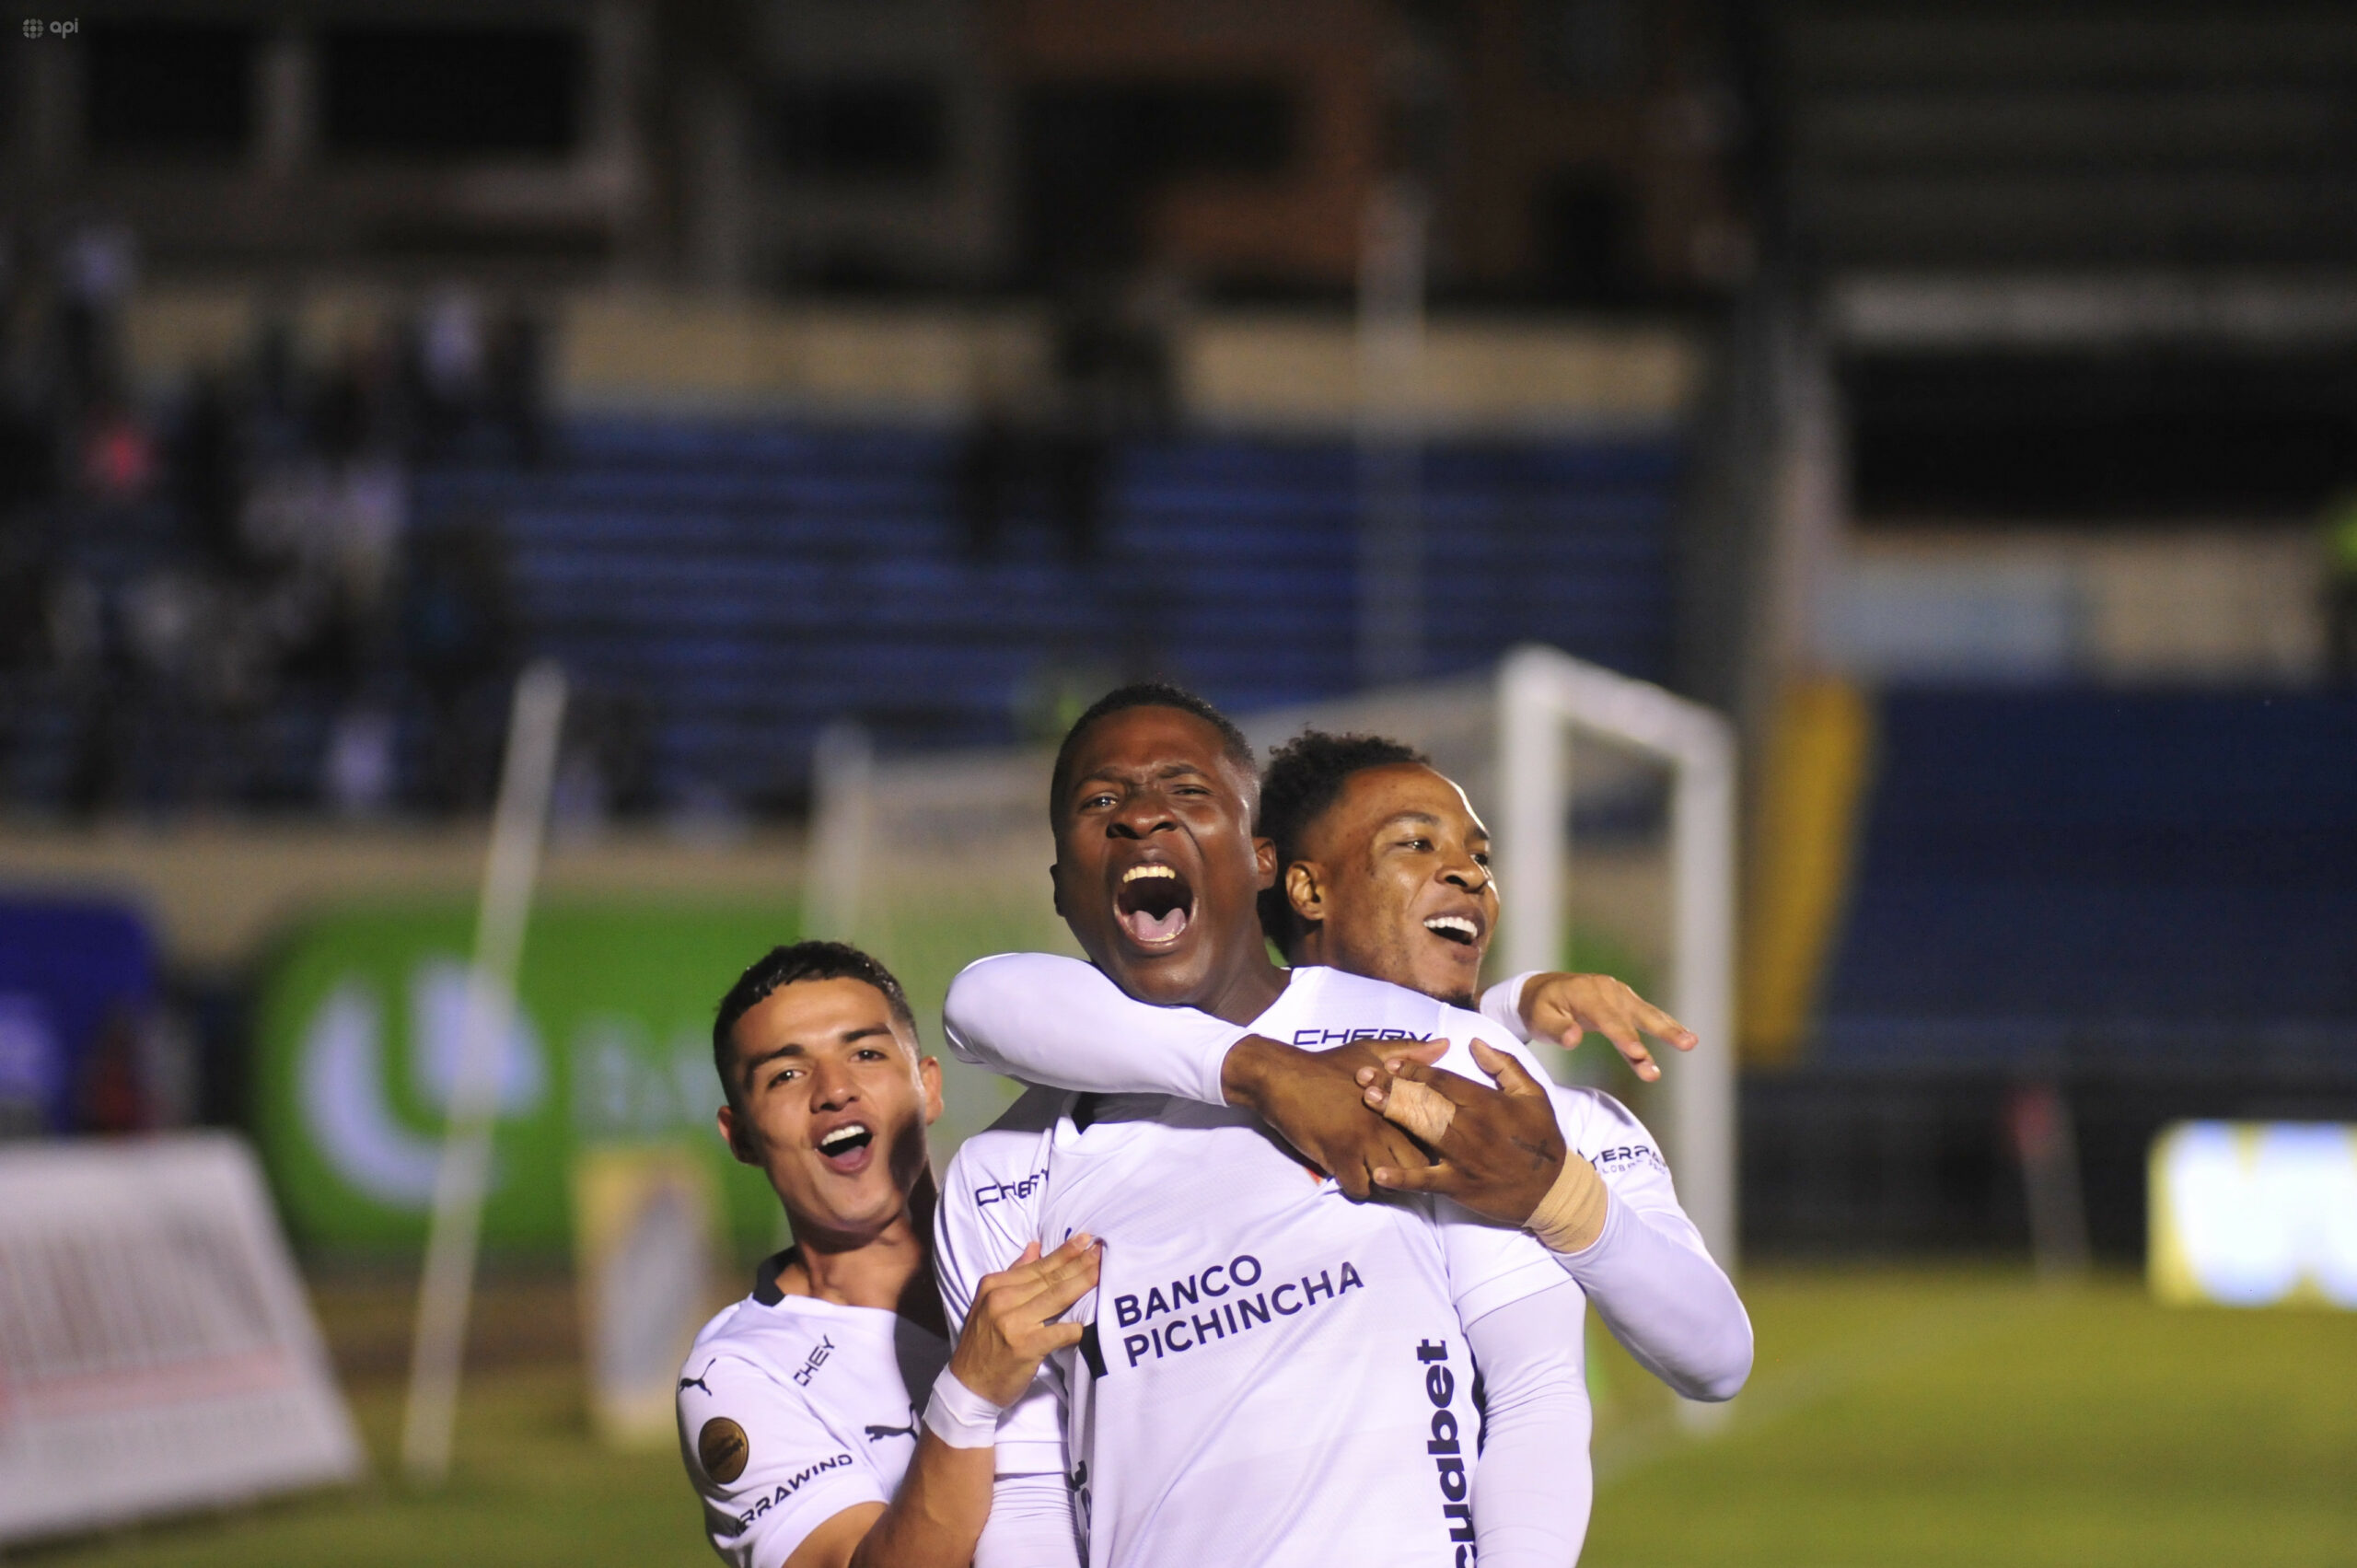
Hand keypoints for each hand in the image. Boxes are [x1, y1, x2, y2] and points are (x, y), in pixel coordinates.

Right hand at [948, 1234, 1100, 1407]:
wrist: (968, 1386)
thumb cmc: (982, 1345)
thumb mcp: (988, 1303)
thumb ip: (1014, 1274)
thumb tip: (1035, 1246)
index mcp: (993, 1285)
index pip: (1037, 1266)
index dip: (1064, 1252)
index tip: (1086, 1239)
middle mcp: (1001, 1299)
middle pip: (1050, 1277)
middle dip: (1079, 1262)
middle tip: (1101, 1249)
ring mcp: (1013, 1322)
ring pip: (1057, 1297)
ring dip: (1083, 1283)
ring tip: (1102, 1271)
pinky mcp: (1025, 1346)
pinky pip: (1059, 1332)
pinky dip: (1076, 1327)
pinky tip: (1090, 1322)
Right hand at [1222, 1033, 1446, 1199]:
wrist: (1282, 1076)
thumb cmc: (1327, 1064)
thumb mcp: (1370, 1050)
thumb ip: (1409, 1052)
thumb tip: (1445, 1045)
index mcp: (1397, 1097)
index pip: (1431, 1131)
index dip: (1428, 1145)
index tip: (1417, 1146)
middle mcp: (1386, 1120)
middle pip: (1417, 1164)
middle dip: (1410, 1172)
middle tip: (1395, 1167)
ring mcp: (1363, 1140)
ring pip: (1391, 1180)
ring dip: (1384, 1183)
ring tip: (1373, 1172)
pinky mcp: (1339, 1155)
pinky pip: (1361, 1189)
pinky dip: (1358, 1188)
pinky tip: (1350, 1174)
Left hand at [1357, 1040, 1567, 1226]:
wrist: (1553, 1190)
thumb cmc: (1541, 1138)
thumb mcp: (1533, 1094)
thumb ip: (1504, 1066)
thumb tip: (1474, 1043)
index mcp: (1487, 1103)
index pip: (1444, 1080)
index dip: (1416, 1068)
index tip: (1391, 1061)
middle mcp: (1472, 1127)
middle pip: (1426, 1101)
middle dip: (1394, 1087)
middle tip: (1363, 1076)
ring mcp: (1463, 1158)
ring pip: (1422, 1132)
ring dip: (1393, 1116)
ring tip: (1368, 1103)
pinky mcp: (1458, 1186)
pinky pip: (1427, 1181)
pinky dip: (1403, 1178)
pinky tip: (1380, 1173)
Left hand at [1520, 972, 1694, 1081]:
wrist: (1542, 990)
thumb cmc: (1539, 1009)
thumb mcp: (1539, 1020)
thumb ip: (1555, 1030)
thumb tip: (1573, 1039)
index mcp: (1585, 993)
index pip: (1607, 1019)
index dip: (1624, 1038)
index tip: (1638, 1054)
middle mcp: (1607, 990)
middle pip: (1636, 1014)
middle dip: (1662, 1030)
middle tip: (1686, 1043)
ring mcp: (1618, 994)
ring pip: (1647, 1014)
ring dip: (1669, 1029)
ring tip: (1691, 1043)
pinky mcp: (1624, 1002)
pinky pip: (1644, 1018)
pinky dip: (1662, 1028)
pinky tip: (1683, 1039)